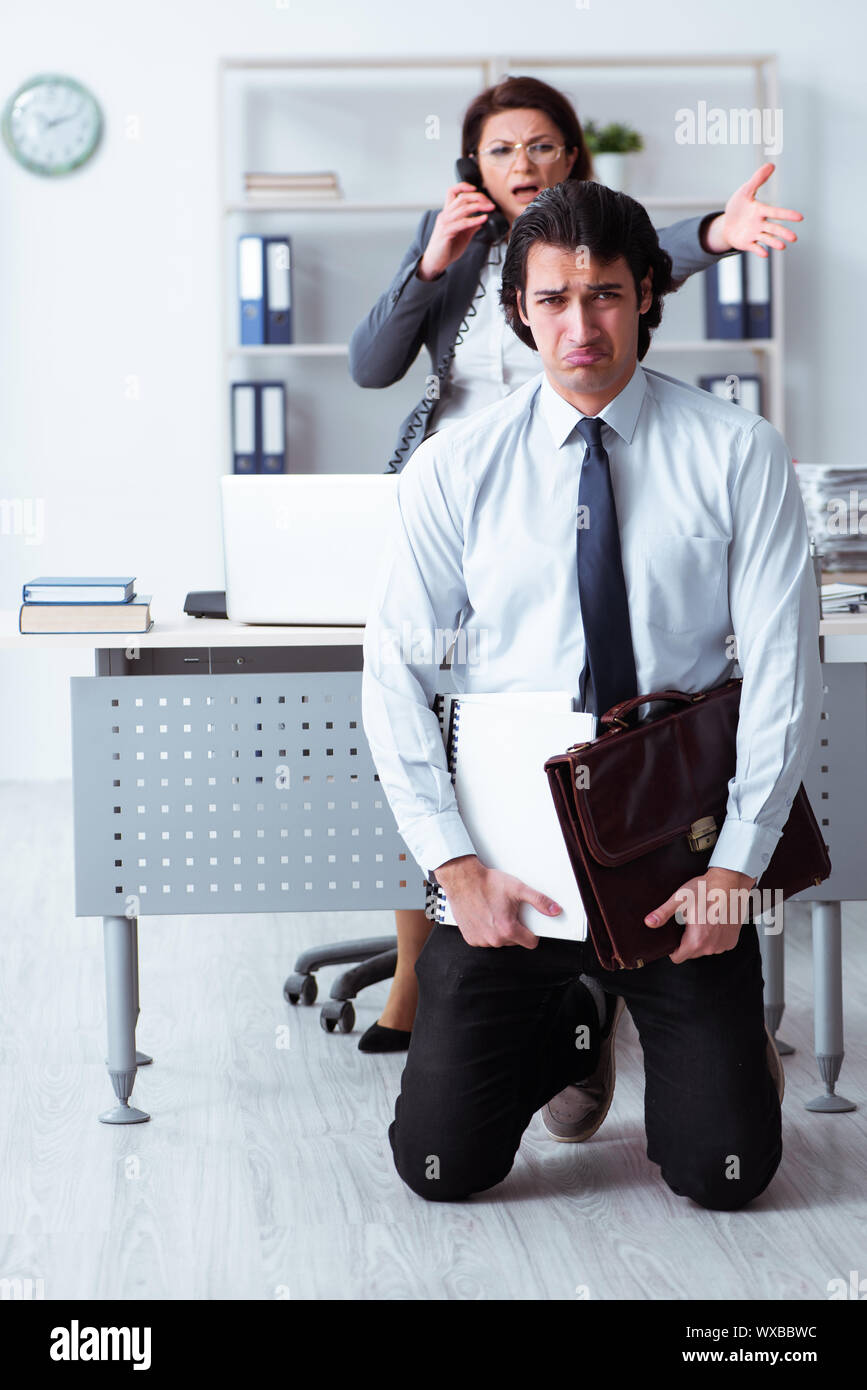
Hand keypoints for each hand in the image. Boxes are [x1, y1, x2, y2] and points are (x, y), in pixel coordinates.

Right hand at [416, 183, 496, 279]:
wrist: (435, 262)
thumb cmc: (446, 249)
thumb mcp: (463, 235)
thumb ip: (471, 225)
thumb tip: (483, 219)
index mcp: (447, 213)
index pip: (452, 192)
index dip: (464, 186)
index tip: (476, 189)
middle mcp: (445, 215)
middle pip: (462, 197)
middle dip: (478, 197)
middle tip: (490, 203)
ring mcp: (445, 223)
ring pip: (463, 207)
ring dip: (479, 206)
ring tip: (490, 208)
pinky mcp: (446, 232)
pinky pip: (462, 223)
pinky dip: (475, 219)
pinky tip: (483, 219)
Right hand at [433, 854, 561, 948]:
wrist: (462, 879)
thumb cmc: (486, 883)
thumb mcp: (518, 889)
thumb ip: (539, 901)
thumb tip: (554, 910)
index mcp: (508, 929)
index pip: (531, 943)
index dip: (532, 932)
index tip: (527, 923)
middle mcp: (494, 939)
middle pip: (515, 941)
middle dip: (514, 928)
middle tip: (507, 911)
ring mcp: (481, 940)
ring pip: (499, 941)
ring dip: (499, 930)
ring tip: (494, 912)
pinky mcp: (471, 939)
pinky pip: (484, 940)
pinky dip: (486, 931)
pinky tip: (484, 916)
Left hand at [644, 866, 756, 963]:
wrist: (730, 883)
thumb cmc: (706, 889)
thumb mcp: (680, 900)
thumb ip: (663, 913)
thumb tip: (650, 922)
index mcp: (696, 940)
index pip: (677, 958)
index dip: (672, 948)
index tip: (674, 936)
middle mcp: (711, 947)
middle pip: (691, 953)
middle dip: (687, 941)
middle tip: (689, 922)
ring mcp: (723, 945)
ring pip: (705, 949)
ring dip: (702, 939)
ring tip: (702, 920)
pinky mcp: (732, 940)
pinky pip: (718, 944)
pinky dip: (715, 937)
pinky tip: (714, 922)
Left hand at [701, 163, 802, 258]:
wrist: (726, 224)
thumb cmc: (738, 207)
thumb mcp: (745, 191)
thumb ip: (757, 179)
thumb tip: (771, 164)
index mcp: (761, 211)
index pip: (776, 212)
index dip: (787, 215)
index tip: (800, 217)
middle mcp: (760, 224)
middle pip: (774, 228)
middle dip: (783, 233)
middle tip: (794, 238)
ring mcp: (754, 234)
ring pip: (766, 239)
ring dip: (774, 243)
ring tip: (783, 246)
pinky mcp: (747, 243)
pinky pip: (754, 247)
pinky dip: (759, 250)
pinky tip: (765, 254)